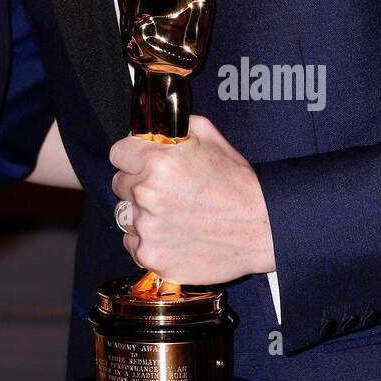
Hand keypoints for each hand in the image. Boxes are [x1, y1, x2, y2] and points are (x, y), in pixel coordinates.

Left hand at [109, 115, 275, 284]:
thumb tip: (151, 124)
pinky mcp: (152, 256)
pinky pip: (132, 243)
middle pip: (120, 184)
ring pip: (126, 215)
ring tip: (174, 215)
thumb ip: (172, 127)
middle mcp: (147, 193)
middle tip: (167, 191)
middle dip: (139, 184)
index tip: (142, 163)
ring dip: (143, 214)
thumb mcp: (209, 136)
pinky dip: (148, 241)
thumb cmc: (237, 183)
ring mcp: (147, 228)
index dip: (132, 157)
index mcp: (157, 161)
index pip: (117, 154)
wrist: (262, 228)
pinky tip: (173, 235)